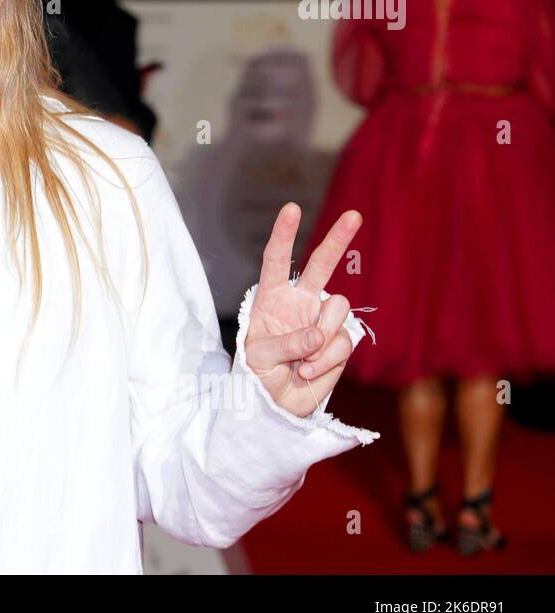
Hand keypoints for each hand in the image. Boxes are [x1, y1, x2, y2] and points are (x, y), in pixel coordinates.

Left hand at [242, 203, 362, 417]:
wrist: (276, 403)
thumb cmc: (258, 374)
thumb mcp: (258, 358)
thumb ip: (285, 343)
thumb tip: (316, 335)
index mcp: (272, 297)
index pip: (277, 261)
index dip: (284, 235)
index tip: (292, 209)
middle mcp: (300, 302)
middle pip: (321, 265)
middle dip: (338, 240)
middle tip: (353, 215)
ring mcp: (323, 320)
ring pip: (337, 308)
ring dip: (322, 337)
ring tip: (302, 362)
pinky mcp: (340, 341)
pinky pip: (343, 341)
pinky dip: (327, 359)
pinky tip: (310, 371)